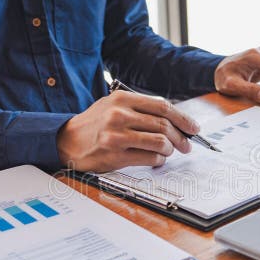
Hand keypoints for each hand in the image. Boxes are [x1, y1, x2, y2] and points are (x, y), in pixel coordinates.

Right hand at [58, 91, 199, 171]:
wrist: (66, 141)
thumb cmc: (95, 124)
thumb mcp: (113, 106)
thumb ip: (140, 108)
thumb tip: (174, 118)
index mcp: (122, 99)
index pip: (162, 106)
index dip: (182, 118)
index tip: (193, 127)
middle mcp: (119, 115)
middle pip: (164, 125)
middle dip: (181, 137)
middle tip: (186, 145)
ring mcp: (117, 135)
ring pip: (160, 142)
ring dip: (170, 149)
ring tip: (168, 152)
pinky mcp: (115, 155)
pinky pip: (149, 158)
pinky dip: (158, 160)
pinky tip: (156, 160)